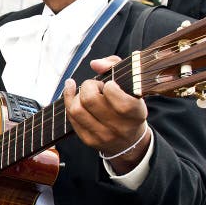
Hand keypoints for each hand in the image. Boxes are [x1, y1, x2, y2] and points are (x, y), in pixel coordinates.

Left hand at [63, 55, 149, 173]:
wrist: (128, 140)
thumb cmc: (129, 103)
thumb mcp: (131, 84)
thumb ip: (115, 65)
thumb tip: (95, 64)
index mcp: (136, 114)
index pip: (121, 102)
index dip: (110, 88)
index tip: (110, 84)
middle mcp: (120, 128)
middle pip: (90, 100)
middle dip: (88, 86)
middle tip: (95, 86)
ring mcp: (103, 136)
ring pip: (77, 110)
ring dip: (75, 95)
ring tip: (84, 91)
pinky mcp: (88, 140)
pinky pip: (71, 118)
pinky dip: (69, 101)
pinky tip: (71, 93)